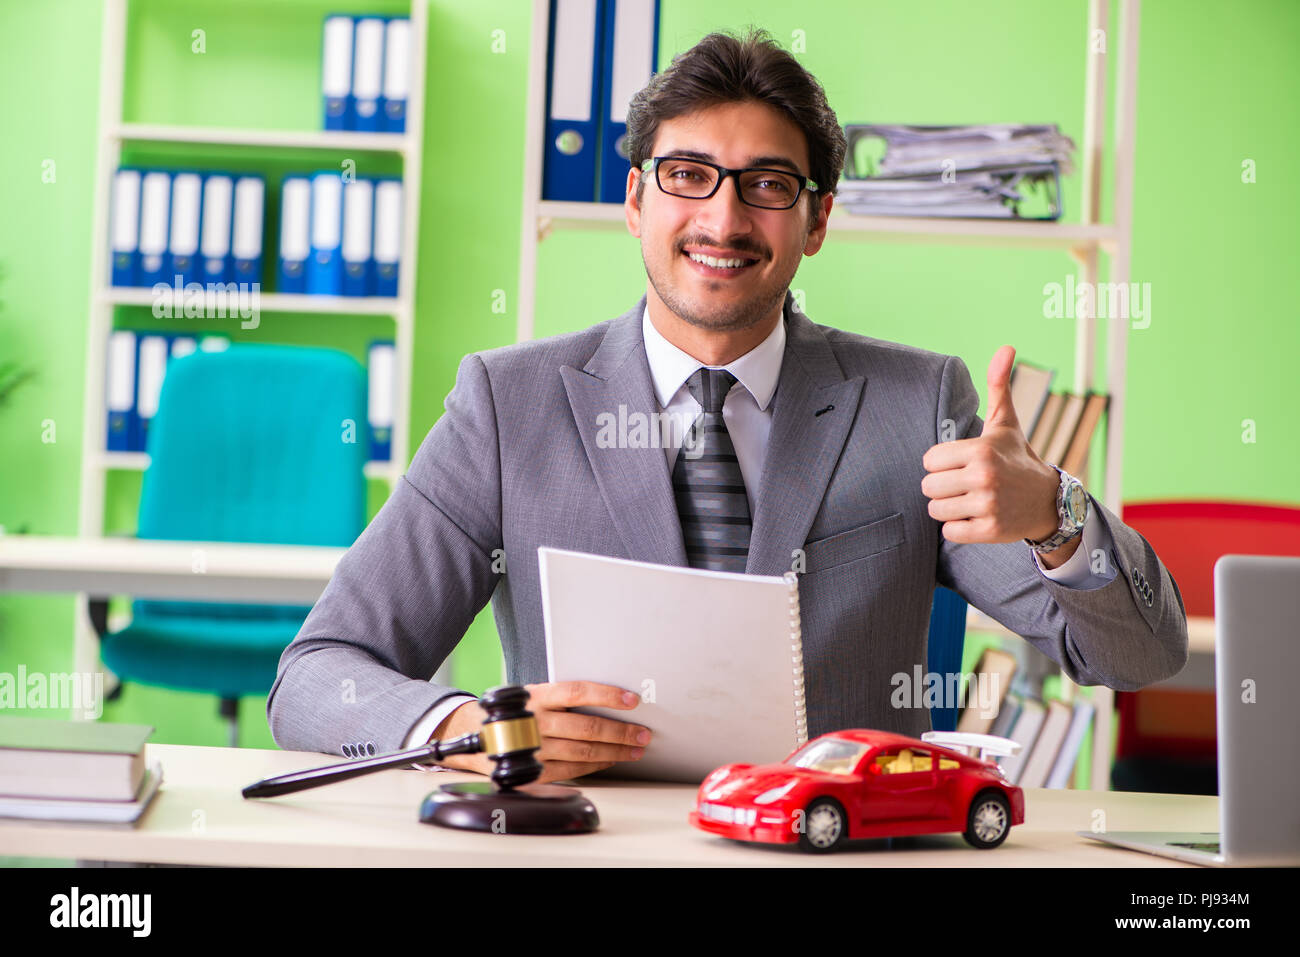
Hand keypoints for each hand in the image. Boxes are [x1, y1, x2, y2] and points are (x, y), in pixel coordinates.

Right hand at [431, 681, 650, 783]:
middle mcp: (535, 721)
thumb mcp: (529, 693)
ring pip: (583, 751)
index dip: (608, 695)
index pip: (578, 692)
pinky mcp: (532, 771)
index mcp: (536, 696)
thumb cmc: (509, 710)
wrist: (470, 734)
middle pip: (587, 727)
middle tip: (643, 733)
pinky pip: (571, 770)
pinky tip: (609, 760)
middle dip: (621, 731)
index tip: (632, 700)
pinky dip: (595, 766)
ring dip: (614, 751)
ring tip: (634, 748)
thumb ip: (561, 697)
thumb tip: (605, 698)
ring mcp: (534, 749)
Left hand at [921, 345, 1061, 545]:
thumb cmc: (1017, 458)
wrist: (1049, 501)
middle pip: (928, 487)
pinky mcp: (989, 531)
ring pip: (935, 510)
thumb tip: (1006, 347)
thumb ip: (998, 386)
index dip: (941, 463)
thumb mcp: (1006, 423)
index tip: (961, 463)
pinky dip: (959, 528)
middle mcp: (984, 477)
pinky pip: (949, 532)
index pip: (929, 460)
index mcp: (981, 450)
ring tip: (971, 500)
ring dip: (949, 508)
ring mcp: (987, 506)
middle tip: (965, 484)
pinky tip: (977, 517)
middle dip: (942, 487)